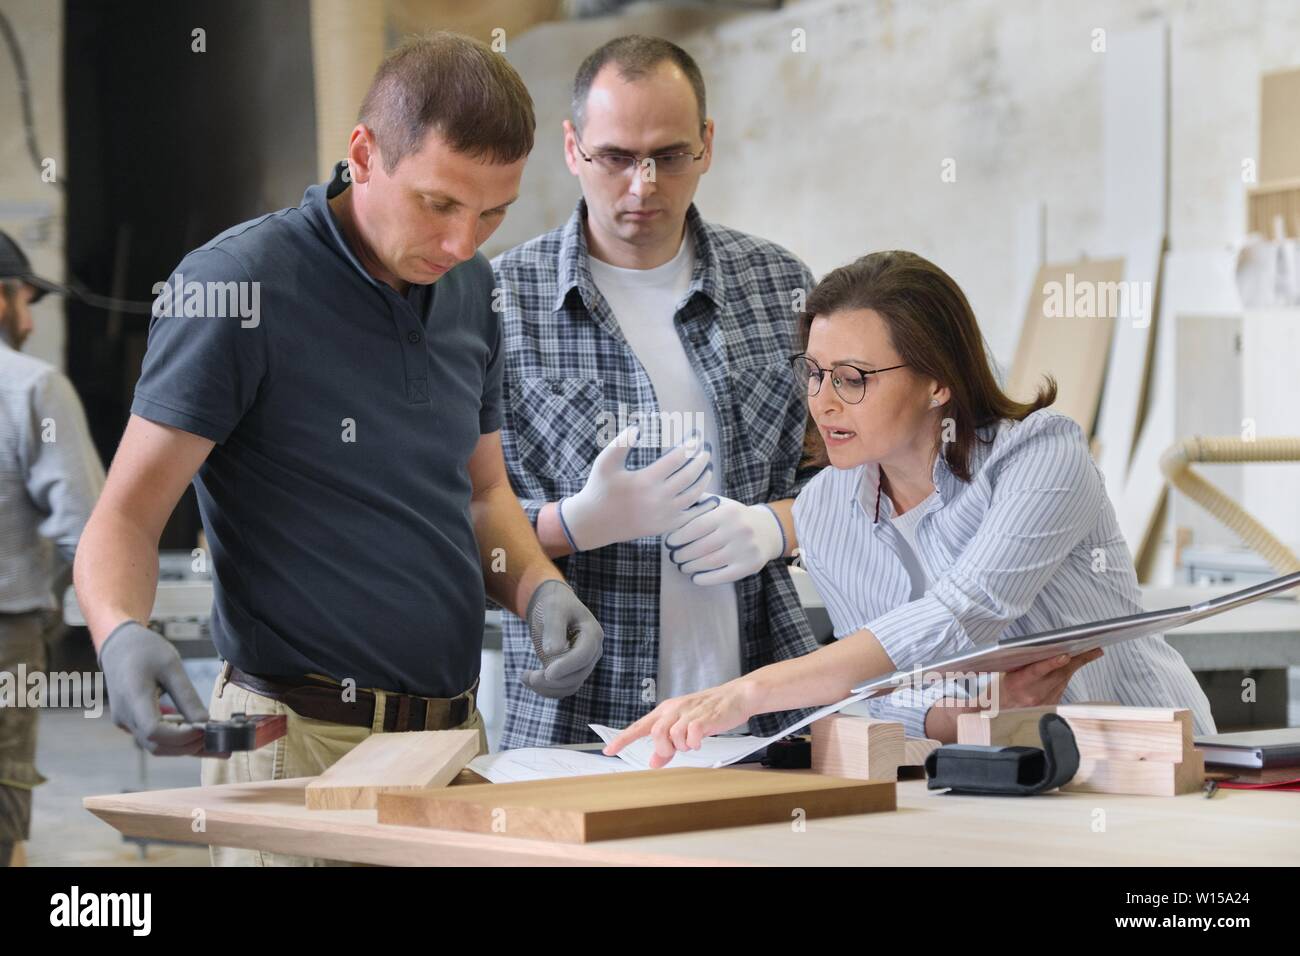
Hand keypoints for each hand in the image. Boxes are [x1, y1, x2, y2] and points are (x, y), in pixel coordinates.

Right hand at [98, 620, 208, 754]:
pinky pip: (152, 738)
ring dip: (181, 747)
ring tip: (209, 739)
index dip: (181, 736)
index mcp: (133, 698)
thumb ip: (187, 696)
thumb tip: (205, 722)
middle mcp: (125, 716)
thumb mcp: (172, 666)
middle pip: (156, 745)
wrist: (120, 646)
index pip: (154, 731)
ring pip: (154, 746)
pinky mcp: (129, 722)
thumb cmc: (146, 651)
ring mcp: (124, 721)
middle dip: (186, 746)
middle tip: (214, 738)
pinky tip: (194, 734)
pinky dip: (173, 740)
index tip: (205, 728)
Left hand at [520, 580, 603, 698]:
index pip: (584, 655)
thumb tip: (553, 651)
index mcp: (593, 634)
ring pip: (570, 686)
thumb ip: (554, 628)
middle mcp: (592, 652)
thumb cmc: (555, 604)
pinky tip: (528, 679)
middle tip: (528, 676)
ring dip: (547, 687)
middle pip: (577, 675)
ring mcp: (584, 663)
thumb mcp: (553, 610)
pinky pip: (563, 688)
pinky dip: (546, 689)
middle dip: (552, 680)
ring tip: (524, 677)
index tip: (546, 673)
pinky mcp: (573, 671)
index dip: (566, 666)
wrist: (555, 606)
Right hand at [557, 425, 711, 551]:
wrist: (593, 523)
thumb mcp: (605, 462)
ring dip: (703, 480)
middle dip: (700, 461)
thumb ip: (621, 443)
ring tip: (707, 469)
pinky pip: (690, 516)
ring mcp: (663, 515)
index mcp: (645, 481)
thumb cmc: (599, 487)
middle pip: (689, 476)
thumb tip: (638, 427)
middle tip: (705, 452)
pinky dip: (702, 505)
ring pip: (693, 495)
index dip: (690, 446)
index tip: (696, 439)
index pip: (677, 459)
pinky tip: (706, 494)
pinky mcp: (664, 527)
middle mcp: (657, 499)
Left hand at [603, 678, 761, 768]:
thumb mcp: (684, 727)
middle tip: (677, 750)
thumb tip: (653, 762)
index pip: (639, 726)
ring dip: (682, 746)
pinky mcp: (704, 718)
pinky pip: (692, 736)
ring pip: (673, 736)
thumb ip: (667, 746)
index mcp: (666, 710)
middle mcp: (674, 709)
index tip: (608, 751)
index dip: (623, 739)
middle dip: (664, 748)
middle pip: (656, 733)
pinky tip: (701, 740)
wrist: (735, 696)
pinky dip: (695, 743)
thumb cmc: (708, 712)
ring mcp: (689, 712)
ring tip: (693, 741)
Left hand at [665, 495, 784, 584]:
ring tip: (682, 566)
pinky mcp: (750, 566)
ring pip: (710, 562)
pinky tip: (695, 577)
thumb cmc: (736, 517)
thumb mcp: (722, 504)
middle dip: (683, 554)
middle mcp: (739, 530)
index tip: (669, 542)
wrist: (768, 530)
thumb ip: (700, 502)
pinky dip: (705, 578)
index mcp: (729, 513)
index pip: (697, 526)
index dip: (679, 536)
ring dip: (691, 566)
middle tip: (674, 556)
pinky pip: (723, 576)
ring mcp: (746, 549)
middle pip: (701, 546)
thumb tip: (675, 506)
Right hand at [995, 648, 1104, 709]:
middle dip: (1076, 661)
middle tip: (1093, 649)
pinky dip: (1068, 675)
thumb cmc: (1007, 686)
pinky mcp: (1052, 707)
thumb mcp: (1011, 672)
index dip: (1051, 664)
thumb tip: (1050, 650)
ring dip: (1076, 665)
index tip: (1065, 656)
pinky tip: (1075, 664)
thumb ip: (1028, 663)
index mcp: (1018, 684)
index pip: (1036, 672)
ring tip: (1091, 652)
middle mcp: (1032, 695)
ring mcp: (1044, 704)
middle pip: (1058, 675)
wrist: (1004, 709)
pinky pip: (1063, 687)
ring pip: (1064, 681)